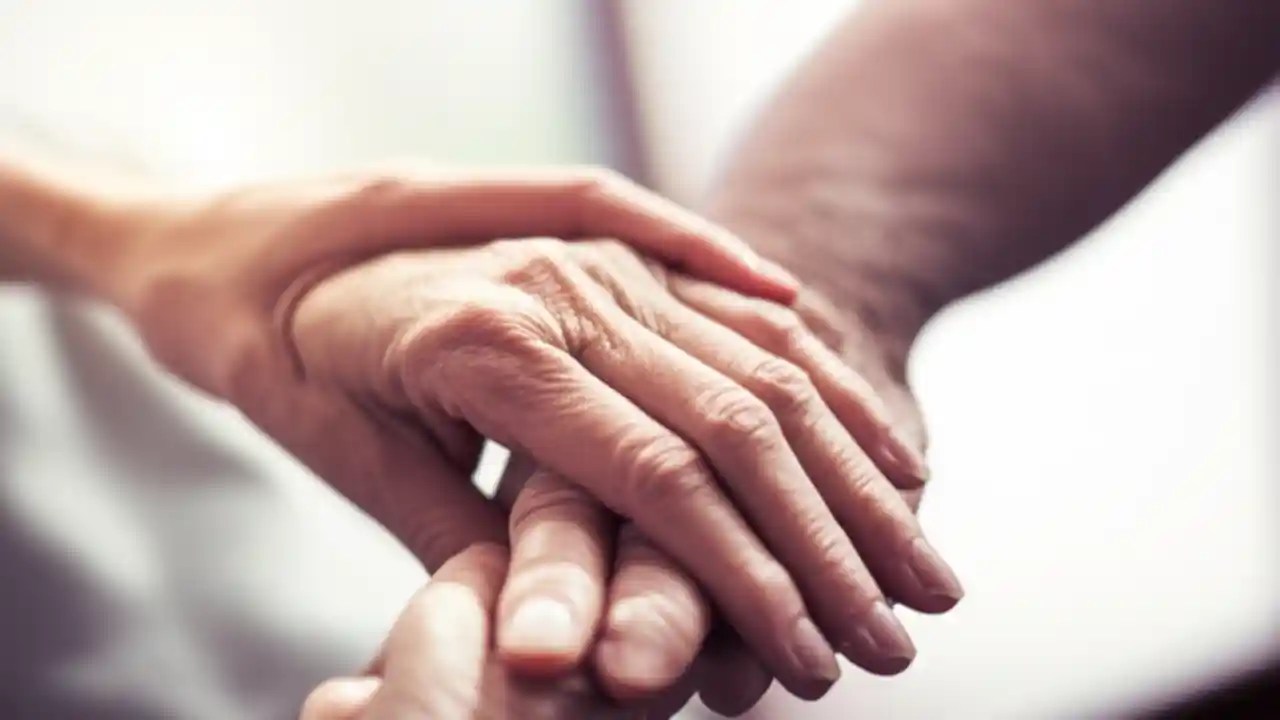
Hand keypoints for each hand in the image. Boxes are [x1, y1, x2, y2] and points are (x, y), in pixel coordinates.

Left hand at [286, 239, 956, 695]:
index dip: (741, 571)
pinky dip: (836, 392)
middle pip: (738, 421)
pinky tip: (900, 457)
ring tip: (926, 568)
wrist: (294, 241)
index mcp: (492, 342)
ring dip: (858, 477)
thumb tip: (549, 641)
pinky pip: (758, 319)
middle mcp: (569, 287)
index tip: (808, 651)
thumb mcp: (352, 450)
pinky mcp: (640, 254)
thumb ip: (454, 534)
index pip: (654, 472)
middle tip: (899, 633)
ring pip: (770, 369)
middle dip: (830, 540)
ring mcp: (611, 261)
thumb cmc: (310, 359)